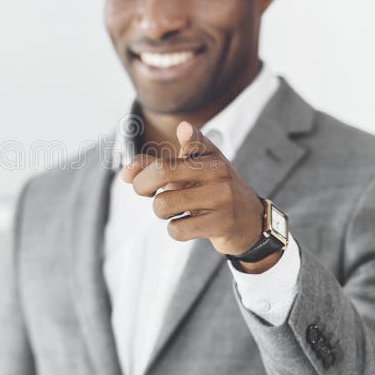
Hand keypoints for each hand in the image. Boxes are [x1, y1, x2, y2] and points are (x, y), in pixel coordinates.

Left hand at [120, 121, 279, 272]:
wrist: (251, 222)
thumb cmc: (210, 191)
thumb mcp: (190, 172)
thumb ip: (155, 166)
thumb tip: (124, 174)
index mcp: (209, 153)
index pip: (176, 144)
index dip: (145, 159)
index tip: (128, 173)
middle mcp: (218, 170)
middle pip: (162, 172)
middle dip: (142, 185)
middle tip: (144, 193)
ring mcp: (222, 197)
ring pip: (164, 205)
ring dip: (161, 212)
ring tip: (175, 211)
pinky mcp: (222, 223)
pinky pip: (177, 229)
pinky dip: (175, 230)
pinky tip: (188, 226)